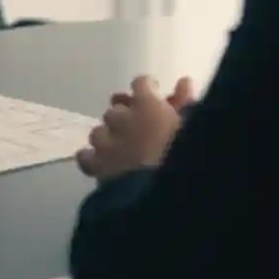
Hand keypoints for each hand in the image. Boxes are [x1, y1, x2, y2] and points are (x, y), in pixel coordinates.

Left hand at [75, 75, 195, 183]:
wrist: (165, 196)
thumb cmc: (187, 158)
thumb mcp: (193, 128)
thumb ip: (187, 104)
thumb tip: (184, 83)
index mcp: (147, 105)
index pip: (141, 84)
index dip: (148, 89)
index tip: (156, 96)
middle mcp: (121, 118)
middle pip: (117, 109)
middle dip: (128, 116)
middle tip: (142, 130)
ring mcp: (105, 142)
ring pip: (100, 131)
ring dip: (110, 137)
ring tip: (124, 150)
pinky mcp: (97, 166)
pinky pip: (86, 156)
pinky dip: (93, 158)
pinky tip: (103, 163)